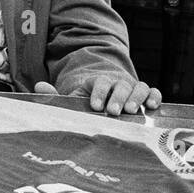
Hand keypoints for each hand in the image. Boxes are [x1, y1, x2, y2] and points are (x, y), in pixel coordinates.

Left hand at [32, 77, 161, 115]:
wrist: (105, 96)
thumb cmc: (87, 100)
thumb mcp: (72, 97)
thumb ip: (56, 94)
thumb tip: (38, 86)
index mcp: (98, 81)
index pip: (100, 81)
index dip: (99, 92)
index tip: (95, 106)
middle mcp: (117, 82)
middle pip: (121, 85)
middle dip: (118, 97)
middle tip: (114, 111)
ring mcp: (133, 87)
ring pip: (139, 86)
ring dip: (137, 97)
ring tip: (132, 111)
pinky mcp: (145, 95)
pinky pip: (153, 92)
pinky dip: (155, 96)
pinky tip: (152, 106)